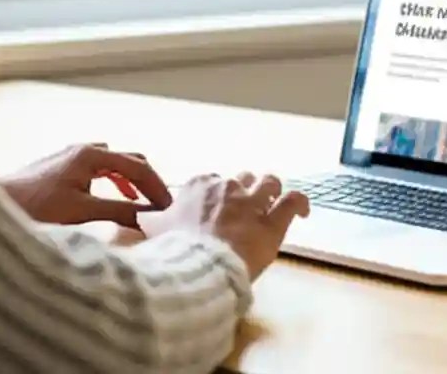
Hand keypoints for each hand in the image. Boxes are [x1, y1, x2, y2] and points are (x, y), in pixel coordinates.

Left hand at [0, 144, 172, 228]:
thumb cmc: (36, 207)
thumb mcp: (81, 211)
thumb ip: (118, 212)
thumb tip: (147, 218)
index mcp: (92, 155)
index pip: (138, 167)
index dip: (157, 188)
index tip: (170, 209)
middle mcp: (86, 149)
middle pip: (131, 160)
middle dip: (149, 182)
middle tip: (162, 206)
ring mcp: (74, 155)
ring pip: (117, 163)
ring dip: (134, 182)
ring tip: (145, 203)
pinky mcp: (65, 165)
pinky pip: (103, 168)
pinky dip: (117, 182)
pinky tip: (118, 198)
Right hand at [136, 172, 309, 280]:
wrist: (198, 267)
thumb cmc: (174, 250)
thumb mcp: (155, 230)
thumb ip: (154, 220)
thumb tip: (143, 218)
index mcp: (199, 185)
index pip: (212, 180)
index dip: (216, 194)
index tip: (215, 208)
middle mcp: (228, 187)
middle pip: (242, 179)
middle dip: (244, 191)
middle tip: (244, 208)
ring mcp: (253, 202)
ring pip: (269, 183)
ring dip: (271, 191)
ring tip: (273, 201)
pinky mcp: (274, 222)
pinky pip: (293, 202)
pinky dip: (300, 203)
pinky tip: (303, 211)